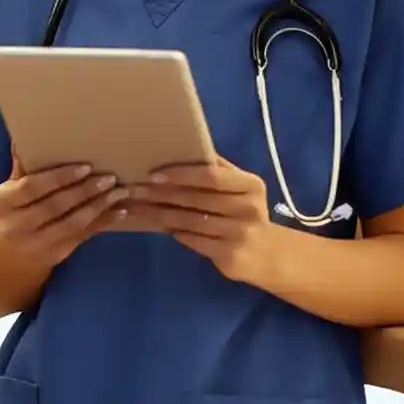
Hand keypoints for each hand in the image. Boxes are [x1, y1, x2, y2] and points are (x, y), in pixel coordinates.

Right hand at [0, 159, 128, 268]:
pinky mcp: (56, 255)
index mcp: (4, 202)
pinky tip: (120, 211)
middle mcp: (17, 225)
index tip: (85, 167)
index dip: (59, 177)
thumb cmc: (14, 212)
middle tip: (109, 178)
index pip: (32, 187)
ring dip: (98, 207)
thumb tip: (24, 139)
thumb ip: (23, 168)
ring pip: (72, 224)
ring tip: (119, 192)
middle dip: (85, 191)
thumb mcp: (11, 191)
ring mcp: (37, 244)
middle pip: (55, 206)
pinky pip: (83, 237)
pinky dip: (103, 223)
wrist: (8, 255)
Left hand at [129, 158, 276, 283]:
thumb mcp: (241, 188)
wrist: (269, 254)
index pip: (211, 176)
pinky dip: (174, 232)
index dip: (181, 174)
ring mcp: (239, 234)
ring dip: (159, 214)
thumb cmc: (246, 212)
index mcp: (250, 185)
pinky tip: (157, 225)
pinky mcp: (229, 256)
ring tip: (137, 207)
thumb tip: (182, 147)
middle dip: (161, 194)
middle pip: (196, 199)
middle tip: (133, 190)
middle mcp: (248, 208)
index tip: (153, 174)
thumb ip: (218, 170)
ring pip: (190, 221)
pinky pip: (194, 241)